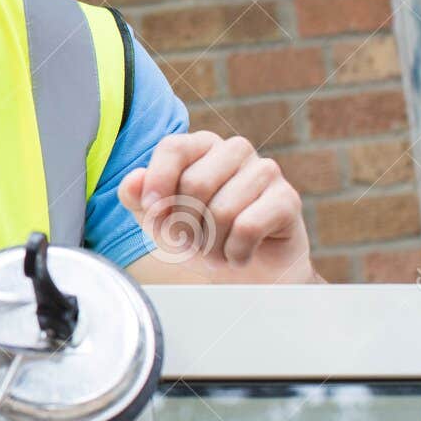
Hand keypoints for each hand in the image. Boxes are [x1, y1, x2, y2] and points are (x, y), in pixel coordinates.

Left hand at [118, 132, 316, 282]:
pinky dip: (235, 252)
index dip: (158, 183)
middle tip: (192, 244)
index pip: (173, 147)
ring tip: (215, 252)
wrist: (248, 274)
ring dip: (211, 245)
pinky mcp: (287, 198)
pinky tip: (238, 256)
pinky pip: (249, 226)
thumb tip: (133, 180)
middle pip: (195, 182)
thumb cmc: (201, 237)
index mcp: (201, 146)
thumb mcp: (159, 221)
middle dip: (186, 226)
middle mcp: (235, 150)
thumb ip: (137, 198)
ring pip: (222, 209)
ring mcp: (265, 171)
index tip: (153, 213)